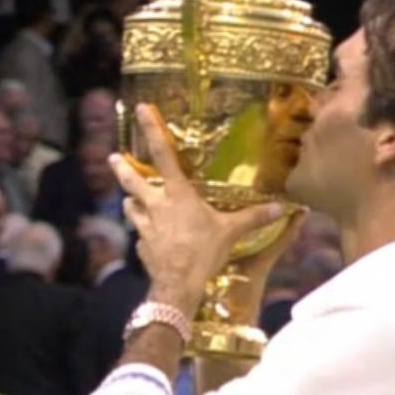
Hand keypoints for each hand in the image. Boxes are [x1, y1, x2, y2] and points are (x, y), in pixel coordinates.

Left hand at [110, 104, 285, 316]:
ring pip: (131, 207)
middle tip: (114, 158)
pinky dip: (143, 232)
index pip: (162, 155)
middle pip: (132, 181)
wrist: (178, 285)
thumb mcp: (231, 232)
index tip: (140, 110)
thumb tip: (280, 208)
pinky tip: (149, 236)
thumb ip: (253, 217)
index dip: (152, 130)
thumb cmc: (203, 252)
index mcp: (177, 194)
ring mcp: (144, 227)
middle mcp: (155, 205)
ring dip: (131, 201)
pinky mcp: (142, 246)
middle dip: (123, 168)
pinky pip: (140, 234)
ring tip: (130, 199)